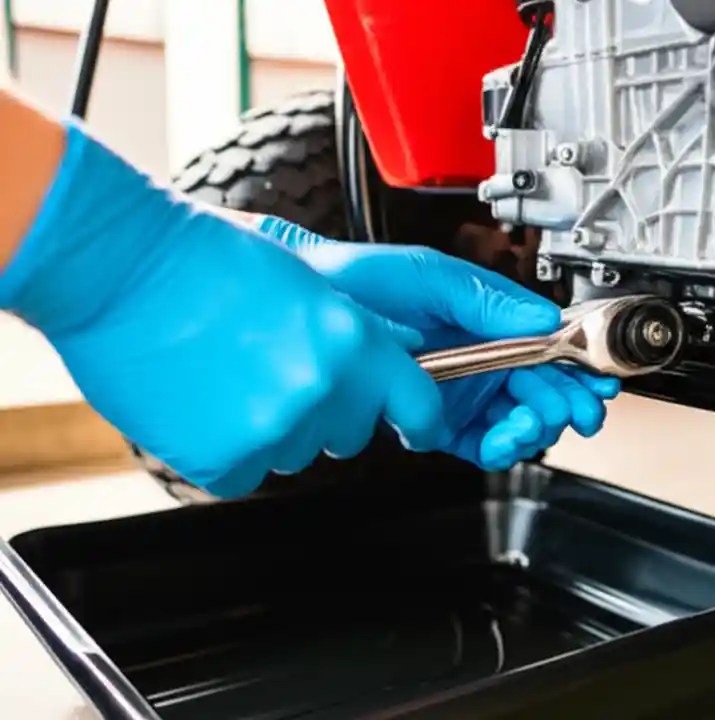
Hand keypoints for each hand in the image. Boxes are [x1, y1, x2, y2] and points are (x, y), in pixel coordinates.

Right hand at [0, 121, 447, 496]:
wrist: (119, 266)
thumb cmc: (202, 257)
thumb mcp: (307, 276)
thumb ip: (359, 325)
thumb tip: (400, 346)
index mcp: (352, 339)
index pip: (420, 405)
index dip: (418, 420)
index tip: (416, 428)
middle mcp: (322, 388)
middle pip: (351, 435)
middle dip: (325, 413)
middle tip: (275, 368)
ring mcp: (273, 430)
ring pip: (295, 453)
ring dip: (270, 428)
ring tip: (227, 375)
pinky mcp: (223, 462)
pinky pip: (243, 475)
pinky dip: (223, 451)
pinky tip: (200, 403)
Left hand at [256, 216, 620, 469]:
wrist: (311, 303)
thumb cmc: (365, 280)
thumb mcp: (434, 276)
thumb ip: (490, 299)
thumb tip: (543, 320)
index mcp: (490, 321)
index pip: (549, 350)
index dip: (577, 368)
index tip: (596, 382)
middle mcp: (480, 359)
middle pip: (541, 391)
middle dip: (564, 404)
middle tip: (575, 411)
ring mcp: (460, 392)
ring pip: (516, 422)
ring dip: (531, 429)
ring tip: (526, 425)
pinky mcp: (434, 421)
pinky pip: (478, 443)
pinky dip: (496, 447)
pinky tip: (499, 440)